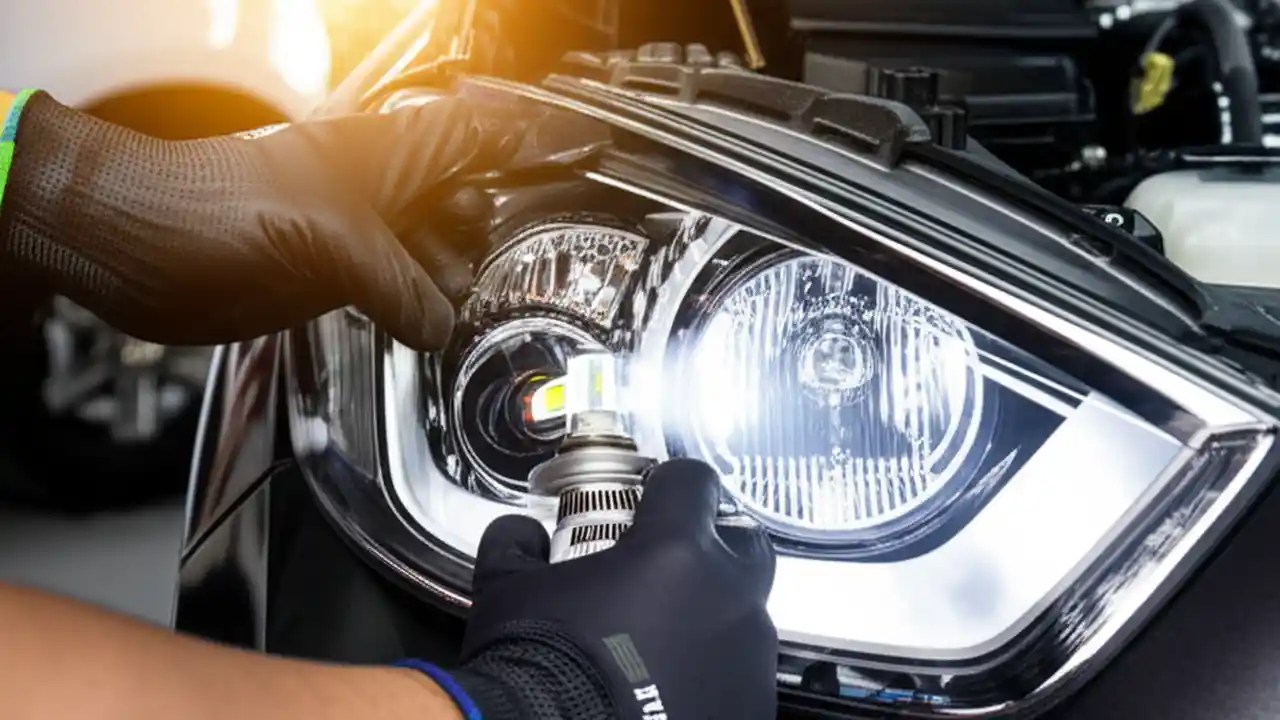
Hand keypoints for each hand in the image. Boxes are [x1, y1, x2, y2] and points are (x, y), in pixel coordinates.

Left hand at [0, 91, 607, 348]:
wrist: (132, 246)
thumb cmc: (210, 207)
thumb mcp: (330, 244)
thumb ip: (400, 287)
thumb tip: (440, 324)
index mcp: (387, 152)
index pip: (487, 134)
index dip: (545, 138)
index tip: (594, 145)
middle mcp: (380, 187)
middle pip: (473, 197)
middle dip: (515, 223)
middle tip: (562, 251)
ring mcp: (359, 231)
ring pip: (440, 248)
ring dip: (471, 277)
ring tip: (508, 301)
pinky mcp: (335, 275)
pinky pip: (403, 291)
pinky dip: (428, 311)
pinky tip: (444, 329)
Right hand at [453, 459, 778, 718]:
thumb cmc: (535, 664)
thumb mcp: (507, 589)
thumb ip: (517, 545)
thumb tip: (520, 534)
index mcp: (675, 552)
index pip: (694, 481)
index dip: (670, 483)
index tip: (651, 497)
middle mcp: (727, 596)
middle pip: (743, 543)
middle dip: (712, 547)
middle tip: (668, 568)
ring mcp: (746, 654)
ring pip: (743, 615)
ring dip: (710, 615)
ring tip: (662, 640)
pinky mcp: (751, 703)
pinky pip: (738, 672)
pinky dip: (712, 671)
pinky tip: (671, 684)